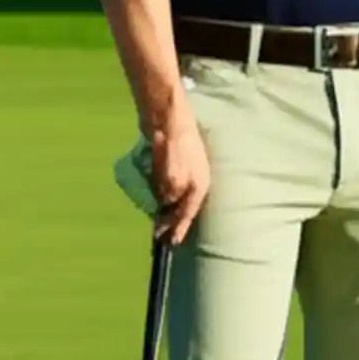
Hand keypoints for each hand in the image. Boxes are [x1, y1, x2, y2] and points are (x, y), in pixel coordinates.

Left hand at [149, 110, 210, 244]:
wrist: (168, 116)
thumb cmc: (172, 147)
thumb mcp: (172, 177)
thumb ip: (171, 195)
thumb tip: (166, 204)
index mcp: (199, 185)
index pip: (188, 213)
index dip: (178, 229)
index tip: (170, 243)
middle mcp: (196, 179)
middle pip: (184, 205)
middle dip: (173, 220)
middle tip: (160, 235)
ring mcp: (188, 169)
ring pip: (178, 195)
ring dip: (169, 207)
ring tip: (159, 219)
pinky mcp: (177, 160)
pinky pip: (171, 183)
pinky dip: (164, 192)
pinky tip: (159, 196)